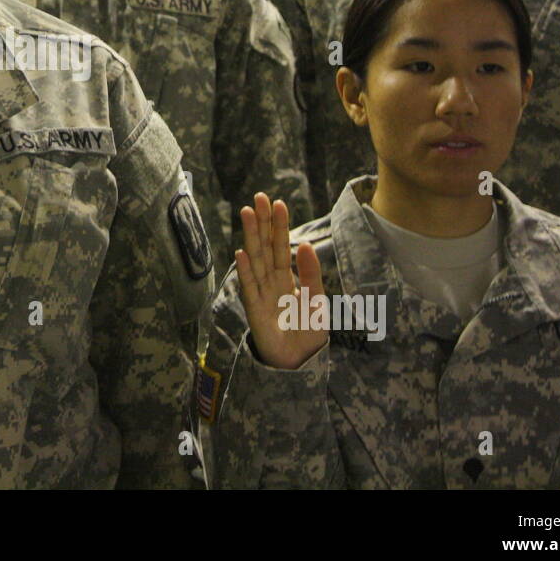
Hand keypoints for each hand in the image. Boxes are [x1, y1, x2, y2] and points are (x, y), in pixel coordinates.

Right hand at [234, 193, 326, 369]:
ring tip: (248, 213)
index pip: (281, 247)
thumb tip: (304, 244)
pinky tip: (242, 252)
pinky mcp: (255, 310)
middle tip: (258, 198)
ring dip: (252, 237)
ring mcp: (261, 294)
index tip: (278, 203)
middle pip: (265, 247)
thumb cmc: (307, 332)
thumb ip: (311, 274)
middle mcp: (271, 282)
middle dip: (262, 223)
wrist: (300, 362)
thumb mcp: (317, 300)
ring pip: (256, 260)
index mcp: (286, 279)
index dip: (279, 226)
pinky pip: (250, 287)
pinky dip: (245, 271)